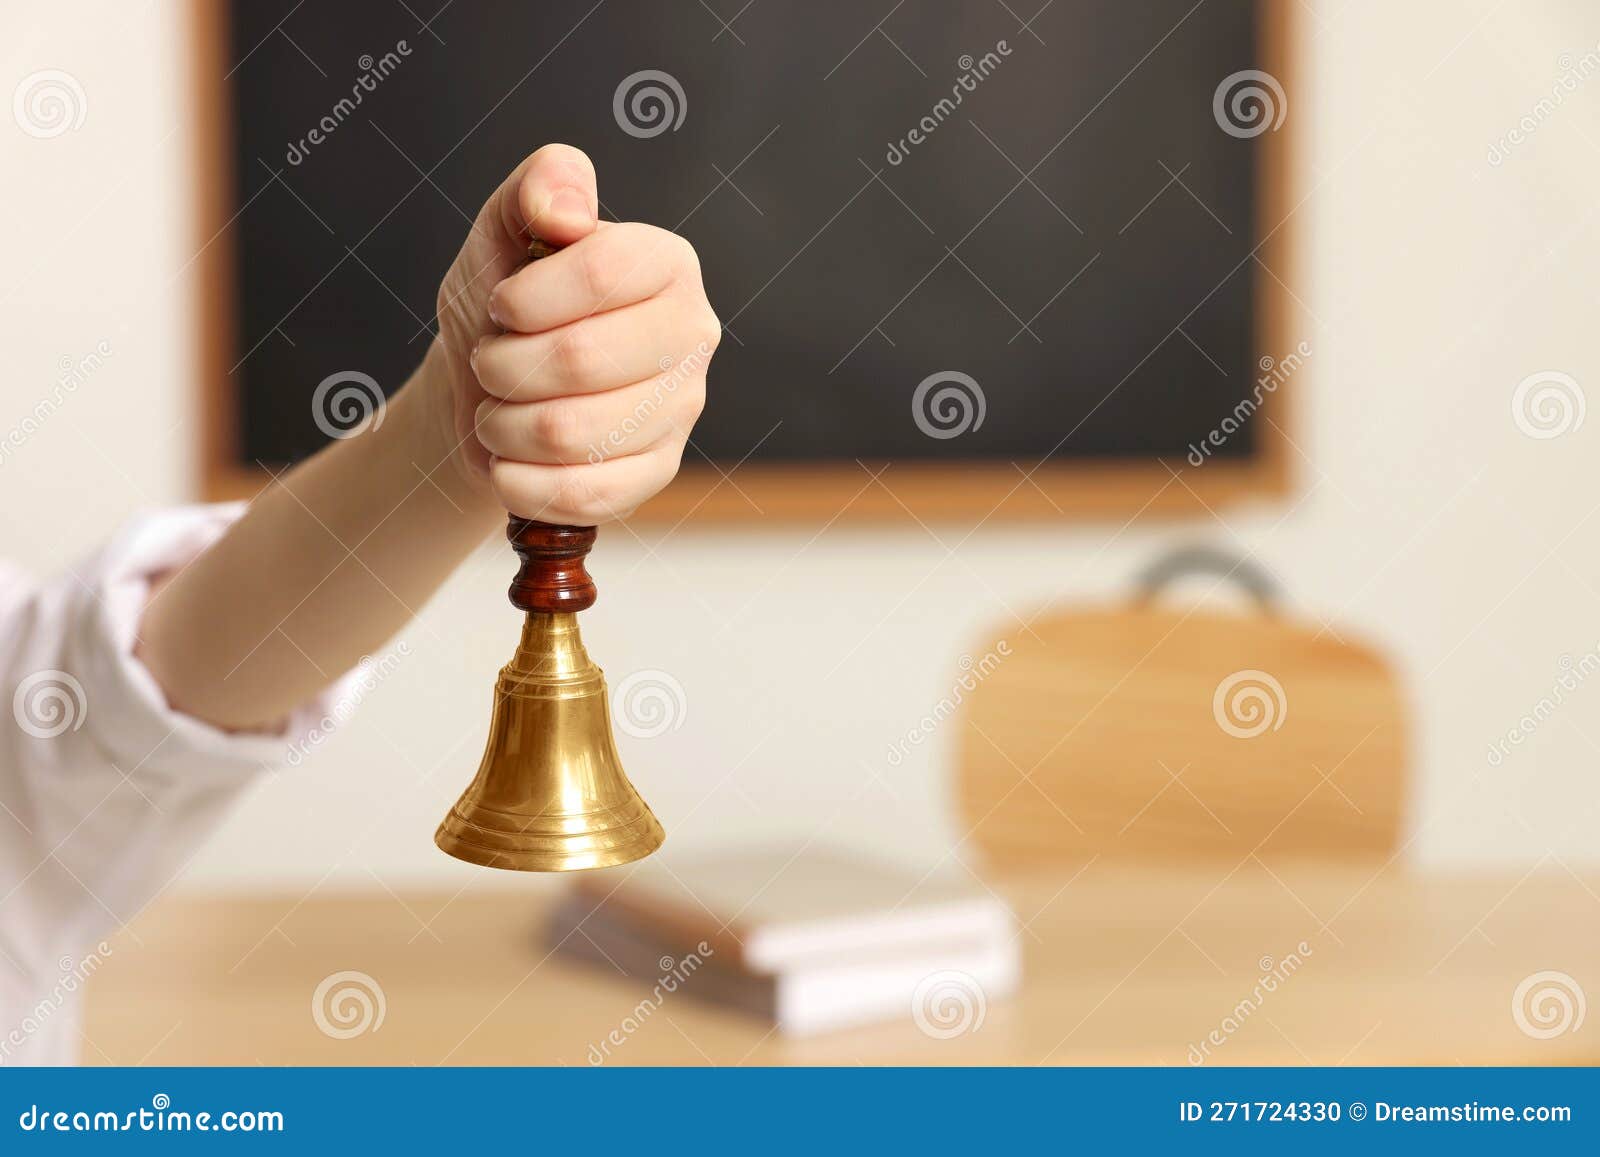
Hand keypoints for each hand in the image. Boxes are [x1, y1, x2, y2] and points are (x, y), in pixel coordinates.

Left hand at [428, 144, 717, 523]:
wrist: (491, 390)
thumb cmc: (504, 304)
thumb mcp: (504, 228)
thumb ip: (539, 185)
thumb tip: (566, 212)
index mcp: (666, 262)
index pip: (601, 272)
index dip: (525, 298)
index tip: (500, 306)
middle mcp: (692, 333)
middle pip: (581, 359)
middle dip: (503, 366)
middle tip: (490, 363)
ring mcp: (683, 408)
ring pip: (571, 432)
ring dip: (502, 426)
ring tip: (497, 410)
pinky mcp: (659, 471)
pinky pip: (585, 492)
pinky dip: (521, 482)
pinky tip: (509, 463)